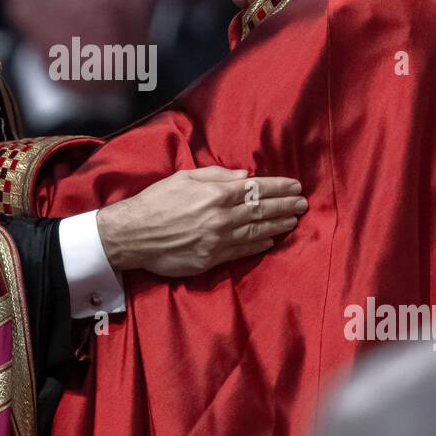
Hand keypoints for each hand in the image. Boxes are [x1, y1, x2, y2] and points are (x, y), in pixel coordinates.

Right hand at [95, 166, 306, 277]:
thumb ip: (216, 175)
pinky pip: (242, 251)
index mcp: (215, 194)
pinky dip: (259, 244)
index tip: (295, 186)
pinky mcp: (211, 259)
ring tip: (293, 221)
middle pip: (262, 210)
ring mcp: (218, 240)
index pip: (257, 189)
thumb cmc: (155, 202)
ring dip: (278, 225)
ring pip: (256, 231)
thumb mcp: (183, 177)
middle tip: (303, 204)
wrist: (132, 234)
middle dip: (285, 206)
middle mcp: (221, 217)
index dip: (279, 187)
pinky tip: (271, 240)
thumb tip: (245, 176)